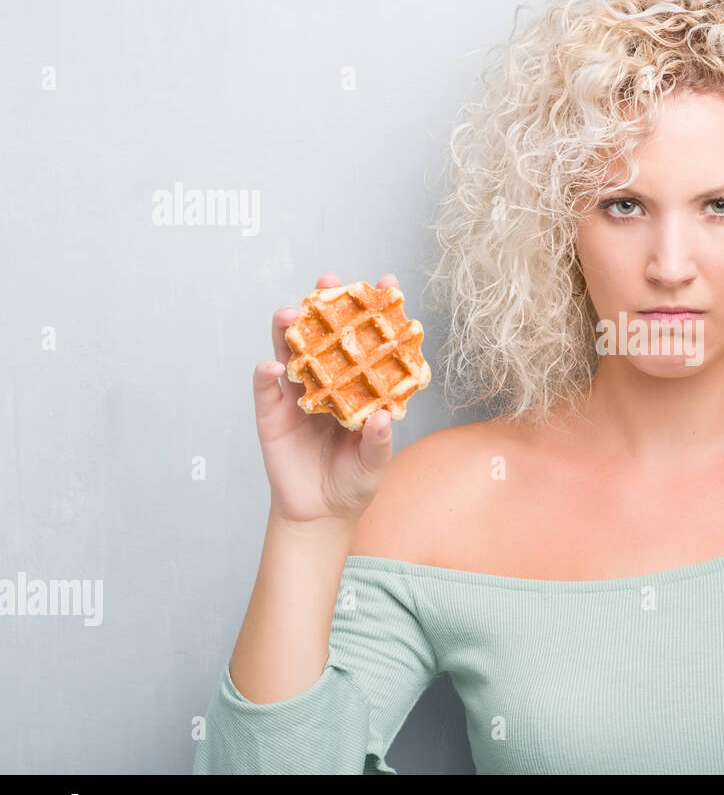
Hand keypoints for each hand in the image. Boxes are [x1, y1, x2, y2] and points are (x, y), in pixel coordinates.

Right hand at [253, 273, 400, 524]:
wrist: (320, 512)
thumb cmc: (353, 481)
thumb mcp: (374, 463)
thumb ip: (377, 441)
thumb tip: (381, 415)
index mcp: (357, 386)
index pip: (367, 342)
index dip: (375, 312)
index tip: (386, 284)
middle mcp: (327, 382)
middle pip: (324, 336)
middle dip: (326, 306)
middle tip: (330, 281)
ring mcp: (297, 394)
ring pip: (291, 352)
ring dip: (289, 329)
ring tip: (291, 312)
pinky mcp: (271, 412)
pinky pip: (265, 388)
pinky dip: (266, 373)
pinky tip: (273, 364)